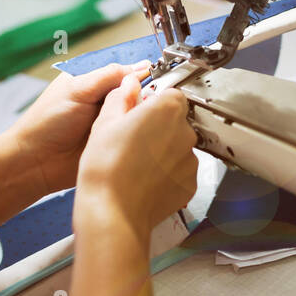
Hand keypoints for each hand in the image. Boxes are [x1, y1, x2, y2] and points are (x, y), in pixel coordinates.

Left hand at [9, 61, 151, 196]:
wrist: (36, 163)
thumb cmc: (48, 122)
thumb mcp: (78, 89)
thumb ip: (109, 76)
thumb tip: (141, 66)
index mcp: (93, 80)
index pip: (124, 69)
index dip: (141, 71)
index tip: (159, 74)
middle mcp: (104, 99)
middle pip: (136, 90)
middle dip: (145, 93)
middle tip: (148, 98)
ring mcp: (110, 121)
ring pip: (138, 112)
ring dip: (143, 113)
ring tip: (143, 116)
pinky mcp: (114, 141)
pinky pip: (134, 134)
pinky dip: (140, 132)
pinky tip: (145, 131)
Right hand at [74, 73, 197, 237]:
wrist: (113, 212)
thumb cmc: (106, 166)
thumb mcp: (105, 122)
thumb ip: (122, 97)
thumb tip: (130, 83)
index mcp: (166, 110)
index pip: (171, 94)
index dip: (153, 102)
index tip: (139, 112)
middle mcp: (185, 132)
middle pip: (176, 121)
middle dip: (158, 127)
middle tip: (132, 140)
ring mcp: (190, 160)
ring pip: (178, 147)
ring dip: (164, 150)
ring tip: (137, 164)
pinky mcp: (190, 184)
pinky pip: (180, 171)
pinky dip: (167, 173)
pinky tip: (145, 180)